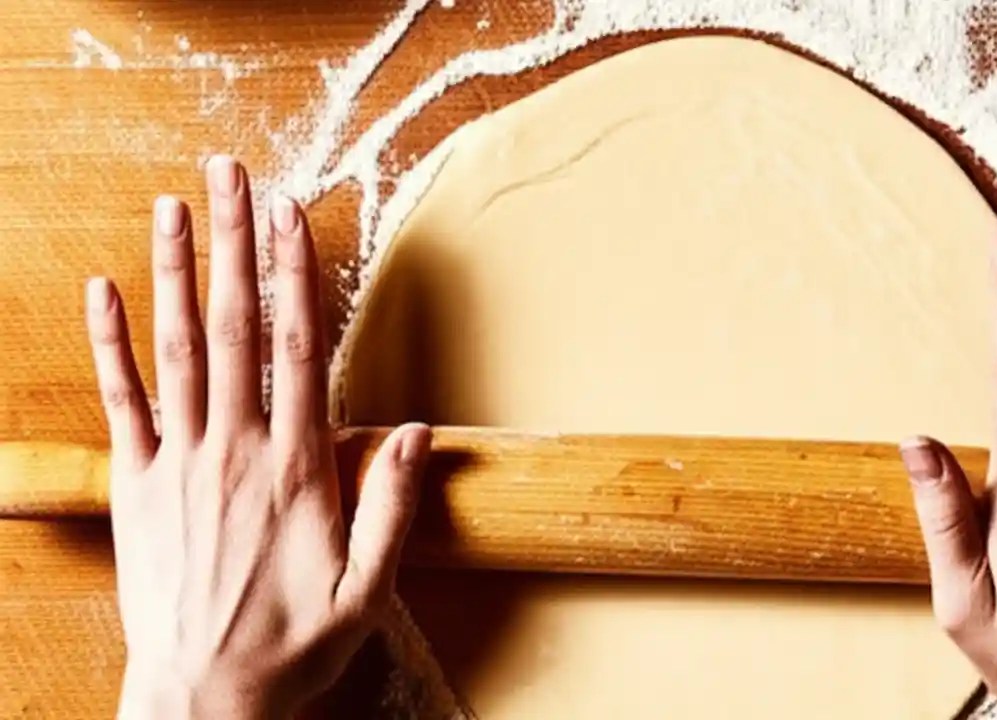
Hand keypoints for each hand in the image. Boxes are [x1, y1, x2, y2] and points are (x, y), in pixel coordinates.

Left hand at [86, 156, 431, 718]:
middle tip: (231, 174)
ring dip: (178, 272)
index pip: (299, 348)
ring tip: (175, 206)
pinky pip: (120, 403)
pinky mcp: (134, 486)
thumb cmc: (293, 642)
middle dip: (235, 243)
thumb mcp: (368, 585)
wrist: (204, 695)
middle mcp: (234, 449)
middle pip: (237, 327)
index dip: (295, 274)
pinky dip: (109, 343)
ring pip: (178, 349)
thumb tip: (418, 430)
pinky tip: (104, 289)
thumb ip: (392, 503)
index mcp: (295, 467)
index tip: (292, 213)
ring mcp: (178, 463)